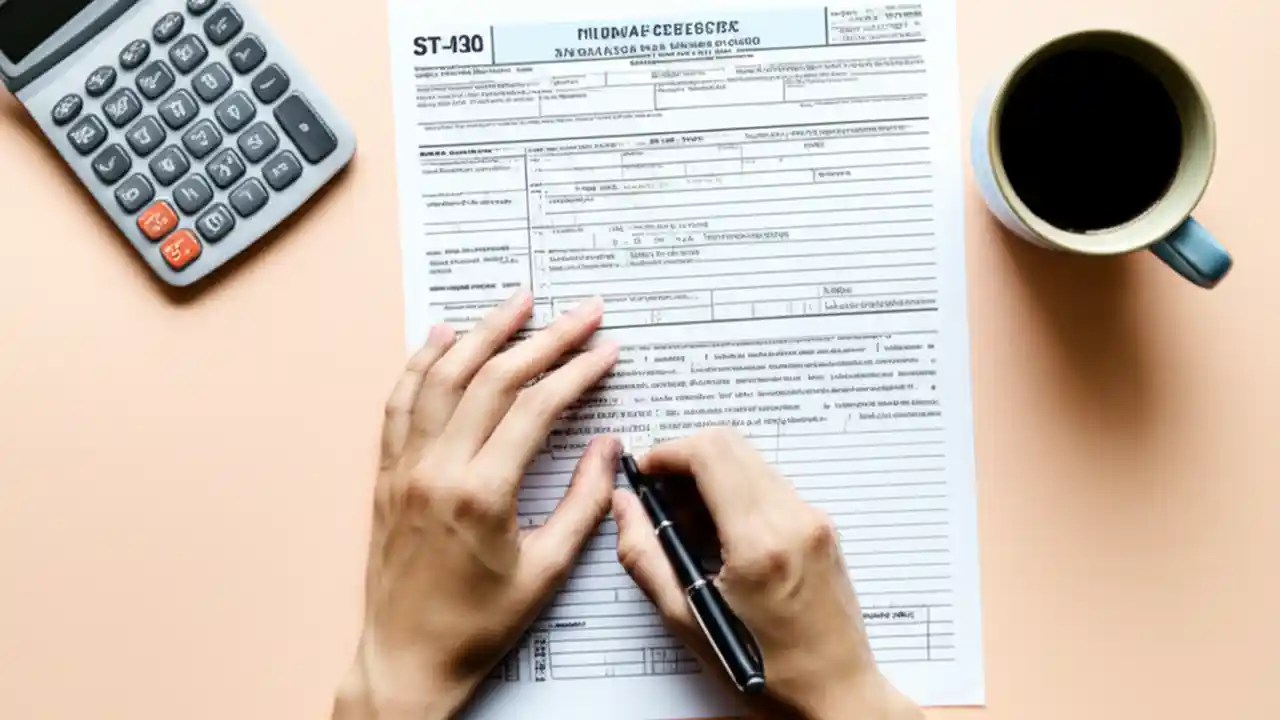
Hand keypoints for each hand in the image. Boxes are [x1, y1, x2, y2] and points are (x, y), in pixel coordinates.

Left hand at [333, 291, 619, 719]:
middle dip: (544, 338)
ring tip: (517, 302)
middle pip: (493, 379)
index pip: (535, 408)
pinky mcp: (388, 474)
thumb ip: (582, 503)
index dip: (576, 371)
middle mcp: (438, 469)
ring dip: (482, 332)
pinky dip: (421, 363)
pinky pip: (401, 403)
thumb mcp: (546, 571)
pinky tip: (441, 337)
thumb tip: (608, 449)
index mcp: (482, 493)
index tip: (605, 349)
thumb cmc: (478, 626)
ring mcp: (406, 467)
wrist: (408, 659)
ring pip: (442, 378)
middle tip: (579, 312)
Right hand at [613, 428, 921, 719]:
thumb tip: (624, 506)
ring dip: (710, 477)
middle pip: (730, 444)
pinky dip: (736, 495)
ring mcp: (814, 519)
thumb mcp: (687, 619)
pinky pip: (770, 486)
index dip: (666, 453)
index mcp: (759, 541)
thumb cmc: (766, 672)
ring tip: (688, 527)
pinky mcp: (822, 527)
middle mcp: (793, 519)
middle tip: (660, 496)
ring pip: (750, 462)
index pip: (709, 454)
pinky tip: (719, 538)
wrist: (836, 696)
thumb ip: (645, 555)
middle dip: (685, 459)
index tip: (644, 473)